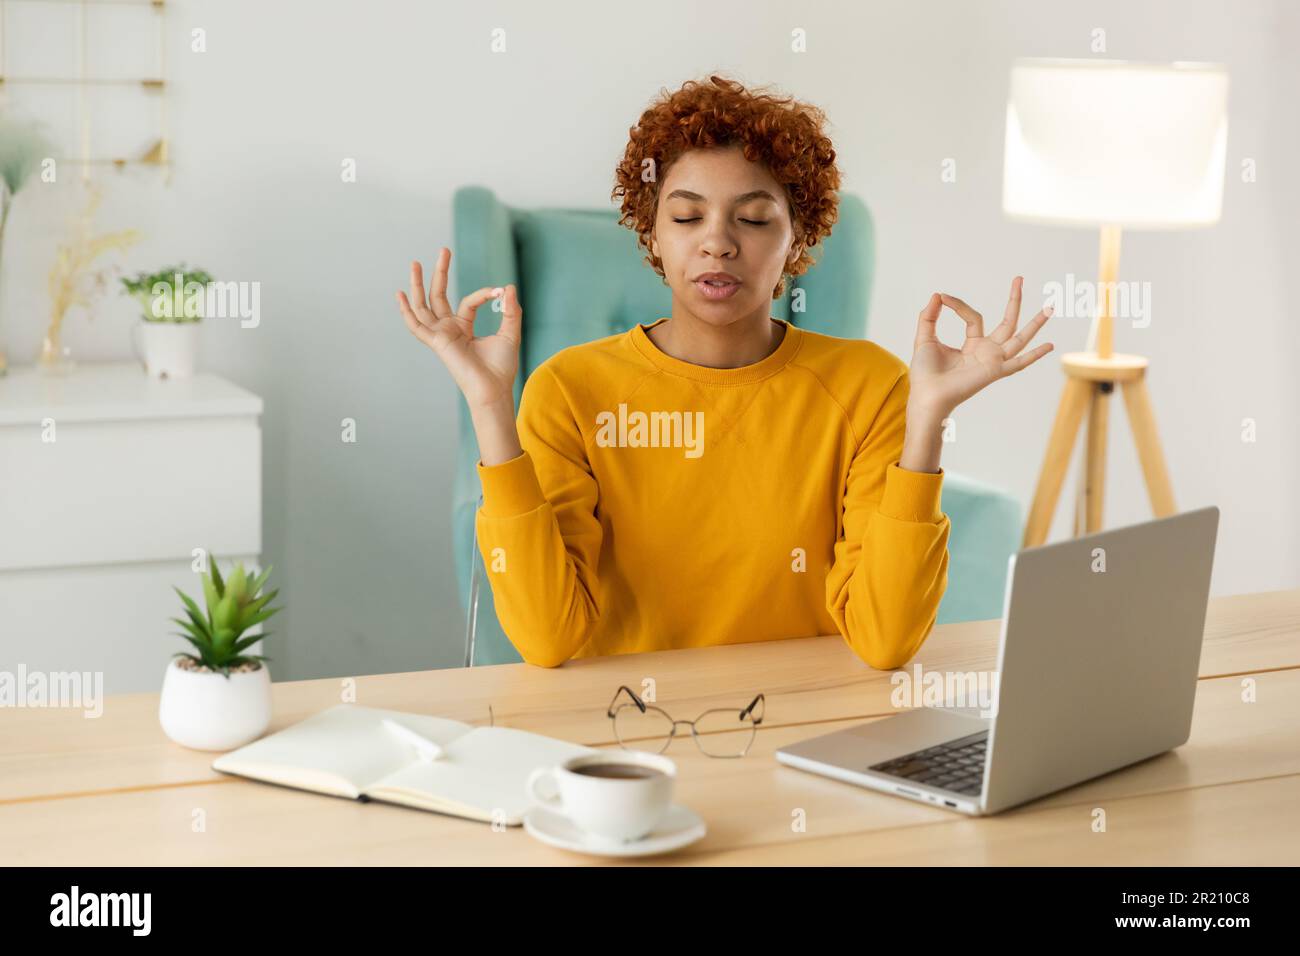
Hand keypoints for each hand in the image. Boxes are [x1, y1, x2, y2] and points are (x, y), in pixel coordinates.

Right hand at [395, 247, 521, 409]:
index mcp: (463, 328)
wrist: (494, 388)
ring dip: (418, 285)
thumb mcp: (509, 333)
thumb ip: (510, 310)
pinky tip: (400, 295)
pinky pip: (417, 326)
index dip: (482, 293)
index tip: (499, 291)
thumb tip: (508, 287)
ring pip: (423, 306)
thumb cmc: (501, 368)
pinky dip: (407, 312)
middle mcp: (449, 330)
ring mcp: (441, 336)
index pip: (468, 302)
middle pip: (438, 297)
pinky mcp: (437, 342)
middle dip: (440, 273)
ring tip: (416, 263)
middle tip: (444, 249)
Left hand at [908, 276, 1053, 418]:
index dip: (958, 305)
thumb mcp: (925, 338)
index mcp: (973, 344)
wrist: (926, 393)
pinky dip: (1035, 355)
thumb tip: (937, 295)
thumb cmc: (925, 372)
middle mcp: (987, 352)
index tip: (942, 297)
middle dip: (1014, 300)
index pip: (974, 317)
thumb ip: (929, 316)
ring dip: (1035, 324)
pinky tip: (1049, 345)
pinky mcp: (994, 371)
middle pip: (1008, 322)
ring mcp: (993, 361)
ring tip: (1050, 307)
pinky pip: (1019, 363)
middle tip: (1019, 278)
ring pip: (1020, 339)